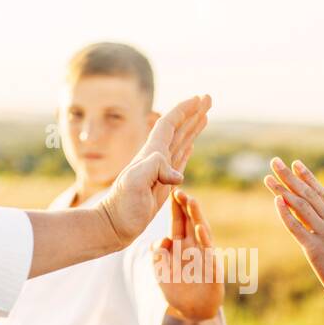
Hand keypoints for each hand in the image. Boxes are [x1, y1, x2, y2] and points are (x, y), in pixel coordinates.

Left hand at [99, 95, 210, 247]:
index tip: (199, 98)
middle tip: (208, 98)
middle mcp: (156, 159)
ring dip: (193, 128)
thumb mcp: (136, 184)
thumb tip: (178, 174)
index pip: (169, 124)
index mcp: (151, 154)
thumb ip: (154, 169)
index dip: (184, 110)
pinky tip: (191, 145)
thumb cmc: (123, 206)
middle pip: (178, 129)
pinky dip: (187, 149)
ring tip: (206, 116)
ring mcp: (161, 172)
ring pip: (181, 142)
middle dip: (193, 113)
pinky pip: (179, 161)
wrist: (114, 226)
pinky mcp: (164, 185)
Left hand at [155, 189, 223, 320]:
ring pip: (202, 233)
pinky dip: (205, 242)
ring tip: (192, 202)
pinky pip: (209, 254)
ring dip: (197, 217)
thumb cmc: (177, 290)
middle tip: (182, 190)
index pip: (179, 223)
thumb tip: (162, 240)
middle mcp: (194, 248)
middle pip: (191, 223)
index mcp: (181, 246)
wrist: (191, 312)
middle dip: (187, 207)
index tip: (171, 191)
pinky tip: (201, 229)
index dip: (176, 208)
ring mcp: (205, 258)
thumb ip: (158, 254)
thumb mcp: (160, 271)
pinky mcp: (212, 271)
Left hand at [265, 158, 323, 315]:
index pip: (323, 194)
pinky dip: (285, 213)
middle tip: (275, 162)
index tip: (296, 164)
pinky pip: (297, 227)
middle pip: (308, 194)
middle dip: (290, 177)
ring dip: (282, 190)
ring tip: (268, 178)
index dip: (307, 178)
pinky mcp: (315, 248)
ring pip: (300, 206)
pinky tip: (276, 201)